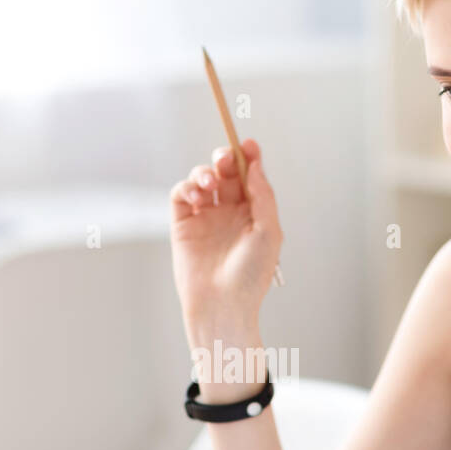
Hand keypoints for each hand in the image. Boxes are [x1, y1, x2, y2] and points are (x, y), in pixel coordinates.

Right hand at [168, 138, 281, 333]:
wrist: (222, 305)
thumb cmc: (250, 276)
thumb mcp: (268, 232)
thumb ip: (262, 195)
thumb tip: (255, 164)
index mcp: (254, 214)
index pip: (250, 177)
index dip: (249, 157)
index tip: (247, 144)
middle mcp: (230, 213)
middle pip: (226, 174)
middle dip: (225, 160)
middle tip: (225, 158)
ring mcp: (206, 218)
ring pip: (202, 180)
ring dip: (204, 172)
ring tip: (208, 182)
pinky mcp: (183, 225)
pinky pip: (181, 195)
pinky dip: (186, 186)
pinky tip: (195, 192)